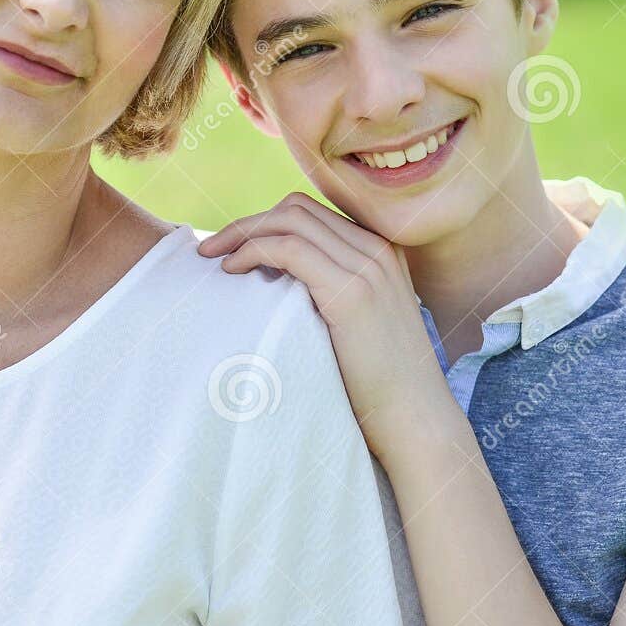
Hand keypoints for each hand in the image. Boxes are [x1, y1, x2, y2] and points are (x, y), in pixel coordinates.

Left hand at [197, 192, 455, 460]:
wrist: (415, 416)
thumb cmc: (381, 384)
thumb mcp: (359, 325)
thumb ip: (332, 294)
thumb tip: (275, 285)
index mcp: (382, 251)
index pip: (312, 214)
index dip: (266, 223)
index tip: (231, 247)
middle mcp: (378, 248)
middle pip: (297, 208)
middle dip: (248, 223)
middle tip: (210, 249)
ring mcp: (368, 266)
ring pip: (290, 220)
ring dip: (243, 233)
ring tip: (214, 258)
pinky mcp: (351, 291)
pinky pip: (288, 248)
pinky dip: (253, 250)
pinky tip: (233, 270)